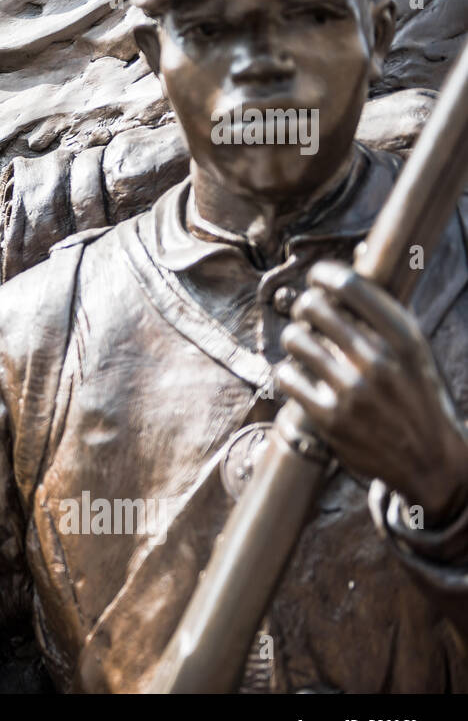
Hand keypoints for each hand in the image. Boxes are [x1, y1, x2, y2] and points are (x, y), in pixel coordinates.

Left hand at [275, 260, 467, 525]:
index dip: (325, 274)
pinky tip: (300, 375)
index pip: (352, 285)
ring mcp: (353, 392)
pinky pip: (287, 377)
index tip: (318, 277)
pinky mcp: (330, 419)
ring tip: (304, 344)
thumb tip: (354, 258)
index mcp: (405, 338)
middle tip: (308, 314)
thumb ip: (383, 312)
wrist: (432, 462)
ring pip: (295, 339)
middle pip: (314, 306)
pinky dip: (289, 373)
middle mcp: (380, 361)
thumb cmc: (419, 397)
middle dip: (306, 306)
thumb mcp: (415, 350)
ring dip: (294, 338)